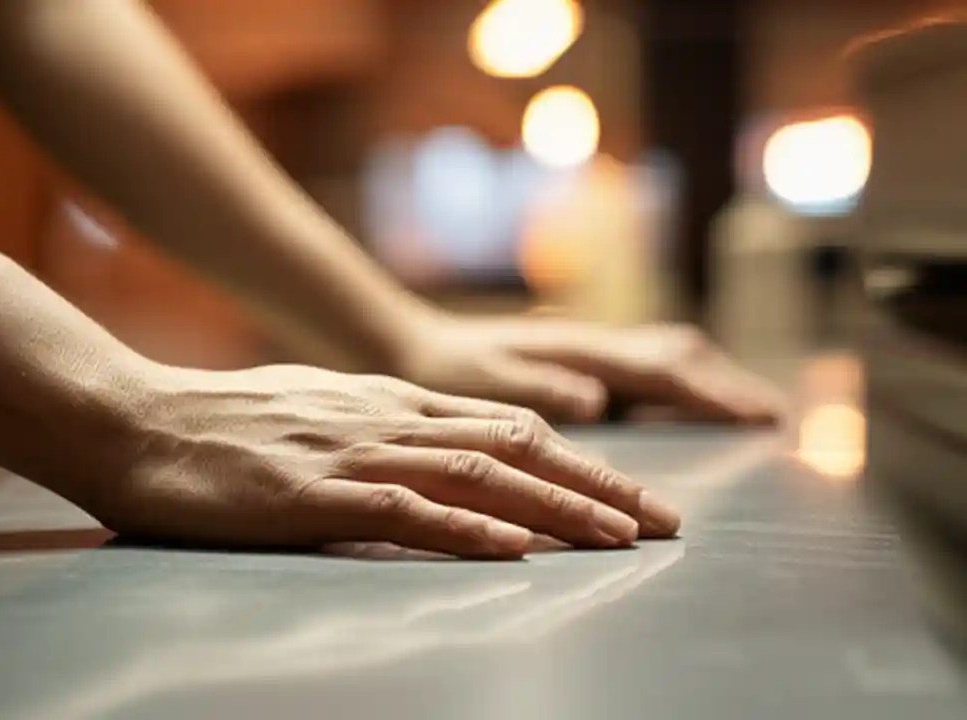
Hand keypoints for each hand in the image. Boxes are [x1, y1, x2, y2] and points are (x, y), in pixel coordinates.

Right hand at [76, 364, 680, 558]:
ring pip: (481, 475)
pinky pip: (407, 510)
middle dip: (597, 483)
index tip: (632, 494)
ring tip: (619, 539)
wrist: (134, 422)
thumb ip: (372, 431)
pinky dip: (469, 531)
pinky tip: (515, 552)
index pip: (506, 426)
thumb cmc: (216, 428)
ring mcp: (353, 453)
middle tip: (664, 520)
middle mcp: (385, 418)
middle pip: (516, 445)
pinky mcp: (314, 494)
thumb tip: (423, 461)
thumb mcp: (312, 414)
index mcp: (386, 402)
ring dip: (557, 508)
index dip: (578, 460)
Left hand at [395, 314, 784, 424]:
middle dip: (726, 386)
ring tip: (745, 411)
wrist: (409, 344)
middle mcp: (590, 344)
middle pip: (677, 358)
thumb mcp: (482, 382)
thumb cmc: (442, 368)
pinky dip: (678, 383)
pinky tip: (680, 403)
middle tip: (773, 418)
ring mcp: (584, 349)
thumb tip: (597, 399)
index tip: (761, 418)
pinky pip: (642, 367)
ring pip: (664, 357)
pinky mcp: (574, 360)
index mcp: (577, 350)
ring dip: (707, 381)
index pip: (664, 370)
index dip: (715, 396)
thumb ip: (539, 388)